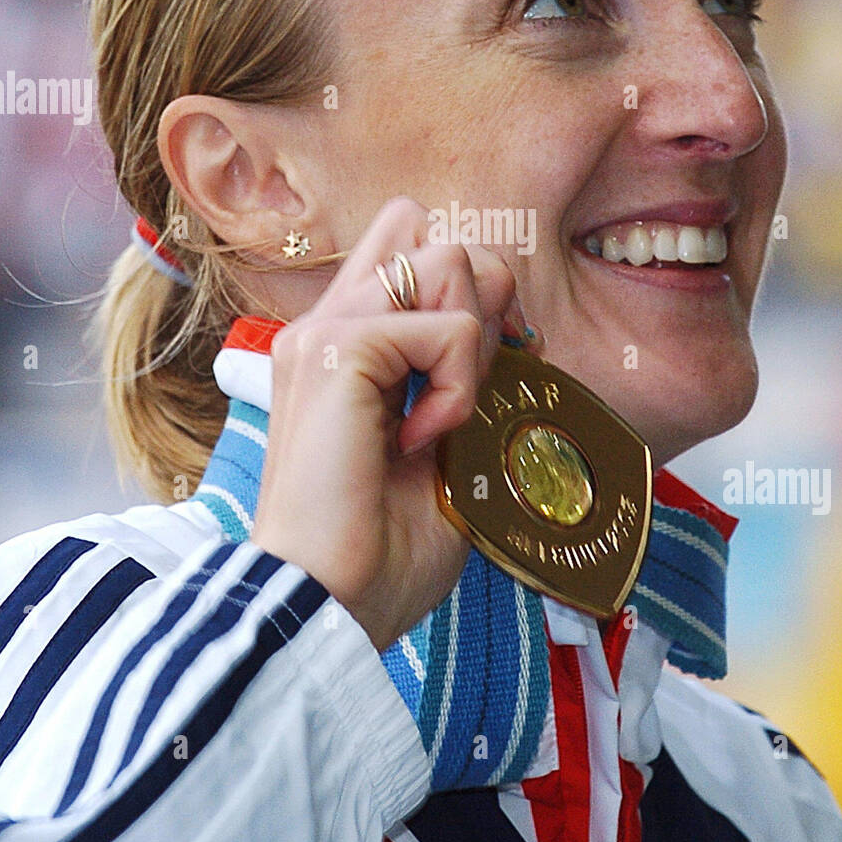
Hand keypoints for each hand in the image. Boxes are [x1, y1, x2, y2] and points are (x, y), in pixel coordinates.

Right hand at [250, 197, 527, 651]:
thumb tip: (514, 334)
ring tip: (444, 419)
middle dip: (484, 301)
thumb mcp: (445, 451)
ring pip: (448, 259)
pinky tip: (421, 442)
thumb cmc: (381, 550)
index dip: (470, 288)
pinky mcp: (338, 351)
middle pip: (435, 236)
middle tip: (467, 391)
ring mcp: (327, 330)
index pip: (411, 244)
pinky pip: (447, 327)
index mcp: (346, 344)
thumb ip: (466, 381)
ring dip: (475, 342)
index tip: (485, 368)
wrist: (328, 605)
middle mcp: (329, 323)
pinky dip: (460, 385)